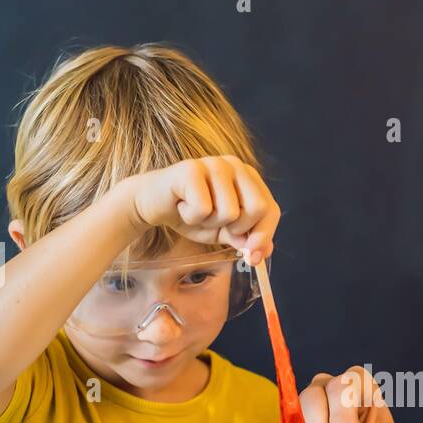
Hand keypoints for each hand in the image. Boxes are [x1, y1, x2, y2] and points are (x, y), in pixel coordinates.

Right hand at [124, 155, 279, 262]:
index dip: (264, 236)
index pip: (271, 209)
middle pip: (258, 209)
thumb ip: (245, 238)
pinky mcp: (191, 169)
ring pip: (230, 213)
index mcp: (248, 178)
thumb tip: (264, 252)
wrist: (152, 204)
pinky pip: (203, 209)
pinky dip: (191, 218)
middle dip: (238, 230)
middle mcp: (235, 165)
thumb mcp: (224, 231)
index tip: (252, 259)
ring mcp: (213, 164)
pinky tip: (181, 206)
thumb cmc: (191, 214)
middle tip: (218, 227)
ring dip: (210, 223)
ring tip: (195, 212)